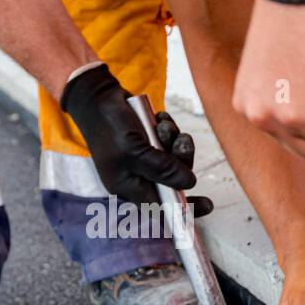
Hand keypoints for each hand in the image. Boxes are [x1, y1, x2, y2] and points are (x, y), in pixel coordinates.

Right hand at [60, 64, 212, 215]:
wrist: (97, 95)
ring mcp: (144, 160)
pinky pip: (171, 143)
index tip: (207, 205)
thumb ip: (162, 169)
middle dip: (182, 161)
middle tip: (182, 143)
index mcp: (129, 187)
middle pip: (175, 182)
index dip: (185, 210)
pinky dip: (171, 131)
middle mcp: (137, 177)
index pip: (161, 208)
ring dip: (177, 142)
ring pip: (176, 160)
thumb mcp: (135, 150)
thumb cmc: (110, 125)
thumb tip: (190, 183)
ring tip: (166, 126)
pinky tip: (161, 118)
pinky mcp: (149, 144)